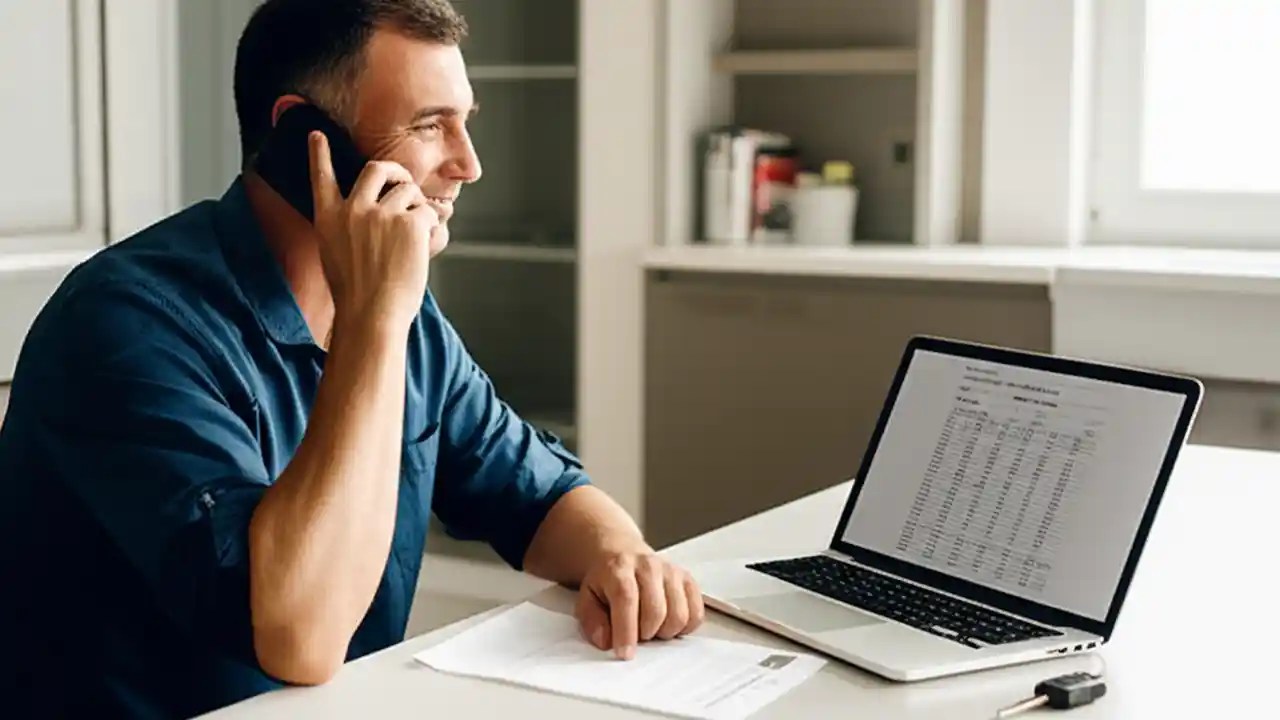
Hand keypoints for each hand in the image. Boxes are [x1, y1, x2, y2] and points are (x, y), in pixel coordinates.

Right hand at [308, 131, 438, 329]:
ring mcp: (381, 214)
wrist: (371, 315)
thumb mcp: (337, 256)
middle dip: (395, 171)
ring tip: (415, 234)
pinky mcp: (408, 222)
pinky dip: (432, 226)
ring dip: (417, 207)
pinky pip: (427, 212)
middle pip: (375, 169)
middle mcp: (352, 210)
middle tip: (404, 182)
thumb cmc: (358, 296)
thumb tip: (374, 213)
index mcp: (329, 219)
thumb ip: (349, 229)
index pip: (322, 178)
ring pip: (408, 191)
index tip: (317, 135)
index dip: (319, 154)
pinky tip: (425, 244)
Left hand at [575, 547, 705, 659]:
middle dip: (646, 634)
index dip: (626, 630)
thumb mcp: (587, 598)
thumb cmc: (606, 580)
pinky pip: (696, 612)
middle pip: (656, 610)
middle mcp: (648, 566)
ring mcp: (671, 571)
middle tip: (636, 634)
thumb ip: (592, 621)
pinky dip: (684, 627)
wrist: (621, 554)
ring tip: (651, 627)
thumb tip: (606, 641)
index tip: (625, 653)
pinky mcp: (687, 579)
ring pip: (679, 614)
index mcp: (619, 569)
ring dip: (665, 632)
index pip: (627, 599)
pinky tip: (668, 623)